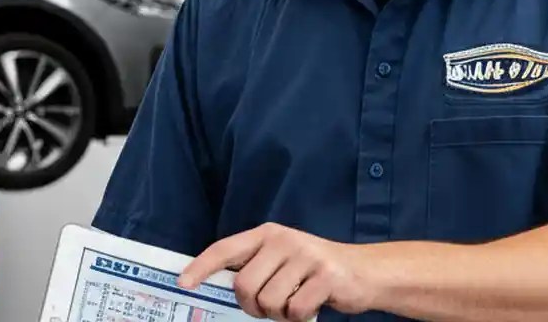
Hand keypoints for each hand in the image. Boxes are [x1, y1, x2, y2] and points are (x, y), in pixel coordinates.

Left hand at [177, 223, 372, 320]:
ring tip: (294, 302)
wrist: (363, 271)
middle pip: (244, 286)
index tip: (184, 284)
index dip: (202, 266)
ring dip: (279, 313)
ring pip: (269, 301)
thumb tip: (219, 286)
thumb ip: (256, 266)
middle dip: (253, 306)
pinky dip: (299, 317)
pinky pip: (295, 310)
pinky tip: (311, 305)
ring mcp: (306, 257)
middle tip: (269, 307)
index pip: (226, 249)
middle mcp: (283, 240)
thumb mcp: (282, 258)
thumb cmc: (313, 270)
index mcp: (267, 234)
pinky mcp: (325, 276)